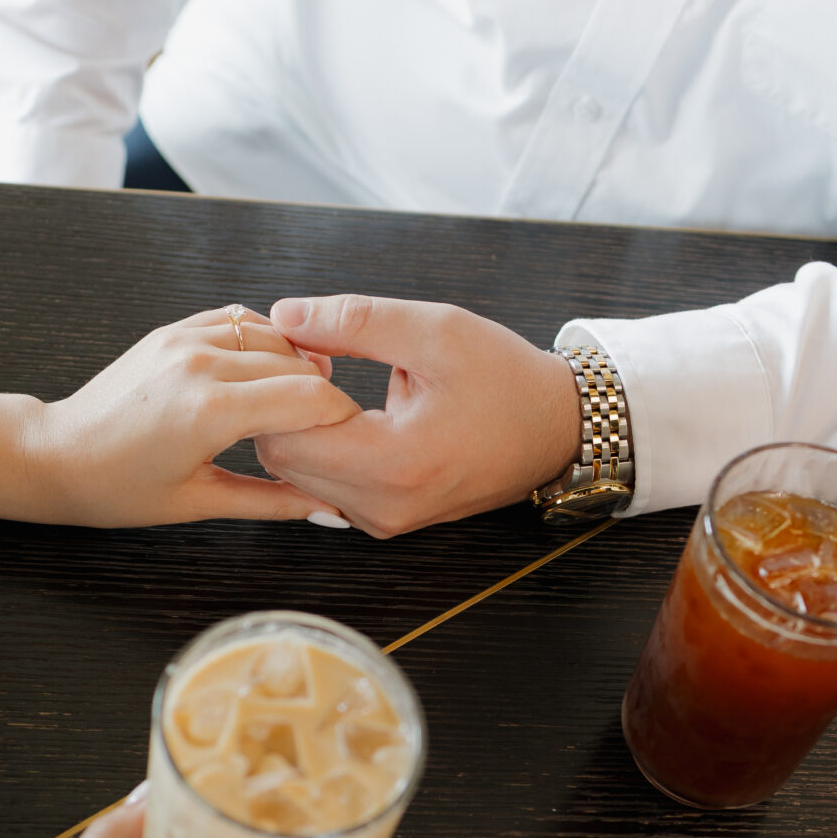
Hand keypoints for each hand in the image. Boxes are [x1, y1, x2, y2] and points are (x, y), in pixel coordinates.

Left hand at [11, 306, 360, 526]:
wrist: (55, 455)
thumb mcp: (199, 501)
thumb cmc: (117, 488)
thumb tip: (329, 512)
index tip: (349, 438)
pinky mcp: (174, 330)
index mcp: (209, 411)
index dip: (342, 418)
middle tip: (330, 430)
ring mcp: (185, 340)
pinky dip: (266, 340)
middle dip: (324, 396)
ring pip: (275, 337)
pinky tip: (270, 370)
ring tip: (301, 402)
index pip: (309, 397)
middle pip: (300, 366)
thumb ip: (272, 500)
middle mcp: (201, 364)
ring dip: (298, 365)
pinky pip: (240, 320)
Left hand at [252, 295, 581, 536]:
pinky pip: (324, 486)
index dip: (282, 386)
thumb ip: (354, 321)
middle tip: (315, 359)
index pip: (286, 436)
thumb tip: (283, 316)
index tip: (311, 348)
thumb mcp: (435, 331)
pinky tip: (346, 411)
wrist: (555, 430)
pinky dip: (320, 448)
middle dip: (283, 407)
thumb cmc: (506, 379)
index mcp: (397, 463)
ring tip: (332, 380)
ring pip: (297, 477)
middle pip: (281, 461)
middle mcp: (385, 507)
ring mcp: (384, 521)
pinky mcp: (386, 521)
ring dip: (299, 427)